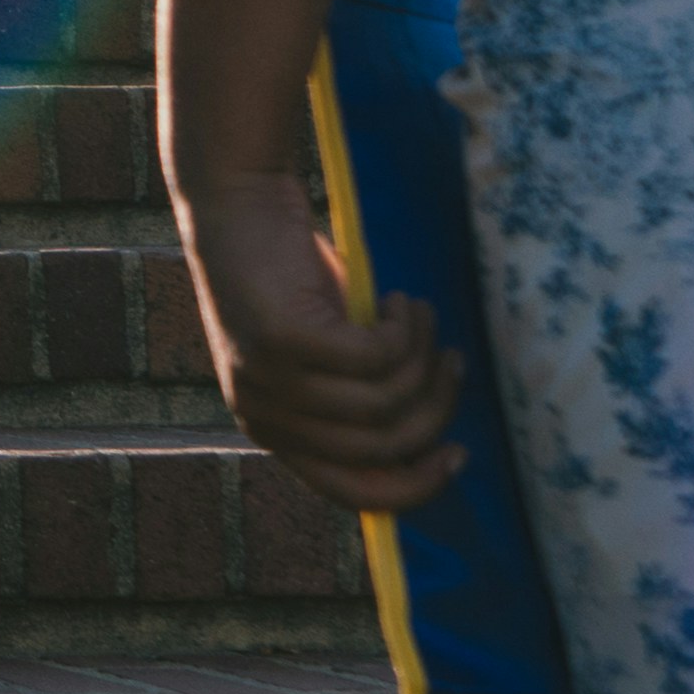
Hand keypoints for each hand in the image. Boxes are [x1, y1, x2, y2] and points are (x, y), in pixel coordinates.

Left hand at [177, 174, 463, 514]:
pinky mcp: (284, 337)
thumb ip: (358, 397)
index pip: (351, 491)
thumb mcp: (323, 353)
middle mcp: (264, 416)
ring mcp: (270, 379)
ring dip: (423, 359)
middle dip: (435, 407)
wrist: (235, 202)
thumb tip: (431, 437)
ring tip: (422, 316)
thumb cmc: (288, 275)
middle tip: (453, 361)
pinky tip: (398, 300)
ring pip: (385, 402)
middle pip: (381, 448)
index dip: (414, 486)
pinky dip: (404, 329)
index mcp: (272, 431)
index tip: (459, 454)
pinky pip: (376, 356)